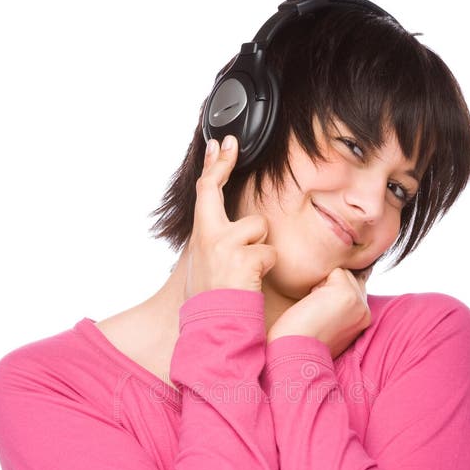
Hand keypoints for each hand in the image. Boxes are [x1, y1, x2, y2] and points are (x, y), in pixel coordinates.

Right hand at [184, 135, 276, 300]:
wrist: (213, 327)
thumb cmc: (210, 303)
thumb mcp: (204, 269)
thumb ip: (215, 245)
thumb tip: (225, 234)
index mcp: (200, 238)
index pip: (204, 193)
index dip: (214, 166)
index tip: (219, 145)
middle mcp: (208, 235)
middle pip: (217, 189)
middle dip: (223, 164)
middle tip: (230, 143)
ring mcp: (226, 244)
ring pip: (258, 227)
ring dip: (260, 248)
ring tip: (247, 273)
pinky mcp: (246, 256)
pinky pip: (269, 252)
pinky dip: (267, 268)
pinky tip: (252, 283)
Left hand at [267, 266, 372, 359]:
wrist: (295, 355)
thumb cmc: (302, 342)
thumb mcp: (328, 326)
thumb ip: (338, 308)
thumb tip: (330, 287)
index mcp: (363, 320)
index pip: (354, 289)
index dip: (333, 295)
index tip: (320, 316)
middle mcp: (365, 311)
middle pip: (349, 278)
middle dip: (329, 289)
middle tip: (316, 314)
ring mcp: (358, 301)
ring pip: (342, 273)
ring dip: (323, 287)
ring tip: (314, 311)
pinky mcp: (346, 292)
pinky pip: (334, 271)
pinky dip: (318, 284)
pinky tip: (312, 305)